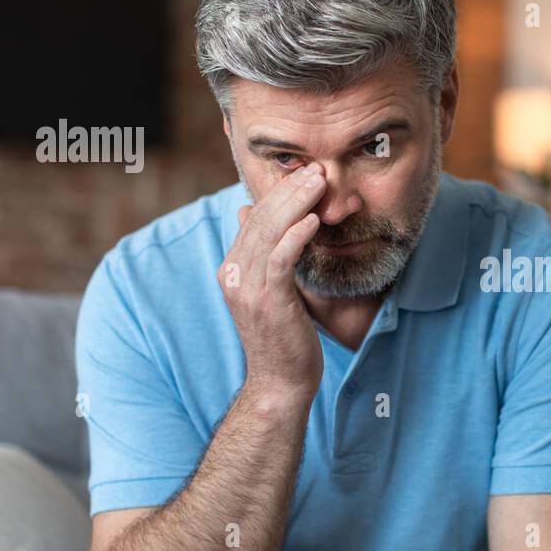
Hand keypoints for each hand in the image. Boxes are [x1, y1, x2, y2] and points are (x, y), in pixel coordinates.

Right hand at [219, 164, 327, 400]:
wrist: (281, 382)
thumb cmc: (283, 336)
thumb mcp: (271, 288)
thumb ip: (263, 253)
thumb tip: (248, 212)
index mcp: (232, 268)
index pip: (254, 219)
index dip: (278, 193)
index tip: (304, 173)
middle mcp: (233, 274)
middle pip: (260, 219)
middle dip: (288, 190)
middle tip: (315, 168)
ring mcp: (247, 288)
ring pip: (269, 233)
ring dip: (296, 204)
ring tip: (319, 182)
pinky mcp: (268, 301)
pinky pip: (281, 259)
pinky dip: (296, 236)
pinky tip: (314, 220)